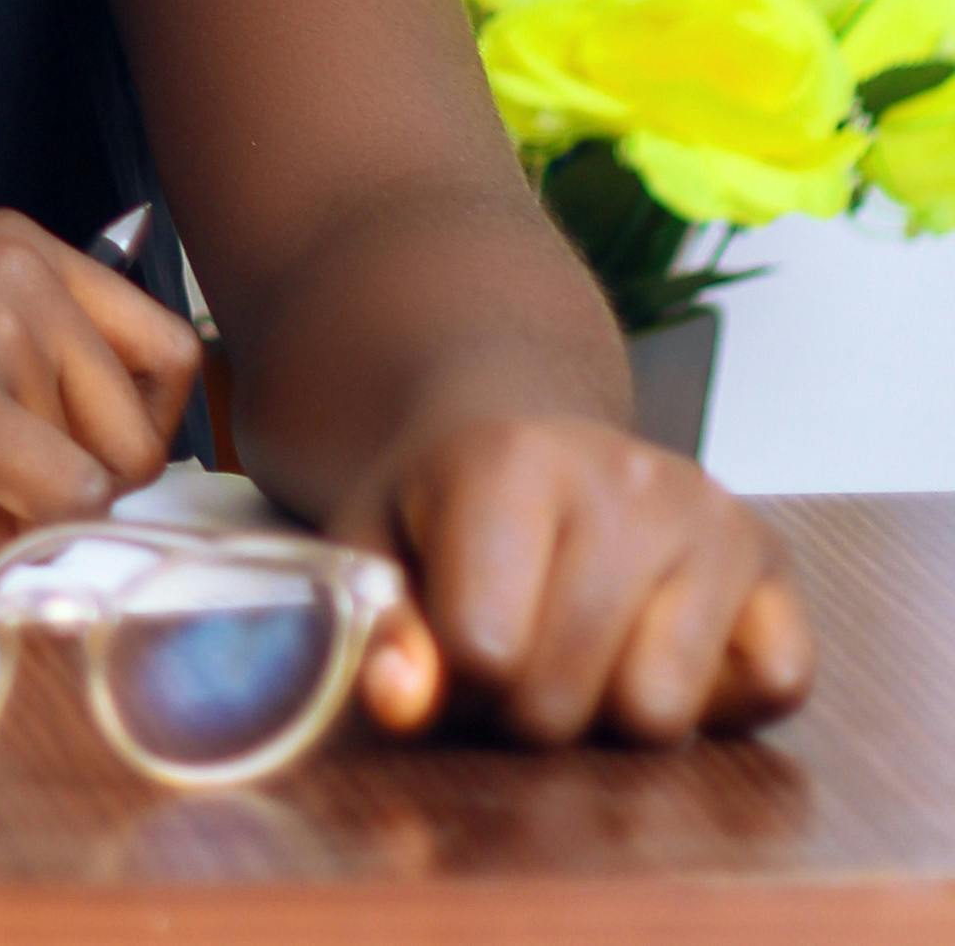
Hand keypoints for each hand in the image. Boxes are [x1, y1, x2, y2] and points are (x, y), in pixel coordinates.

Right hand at [0, 211, 200, 539]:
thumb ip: (32, 359)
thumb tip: (136, 454)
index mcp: (17, 242)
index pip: (165, 347)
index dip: (134, 429)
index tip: (70, 461)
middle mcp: (17, 267)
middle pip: (143, 425)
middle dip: (84, 485)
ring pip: (102, 476)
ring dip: (32, 511)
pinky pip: (62, 504)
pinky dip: (17, 535)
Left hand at [353, 416, 811, 745]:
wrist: (524, 433)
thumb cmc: (444, 510)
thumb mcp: (375, 548)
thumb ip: (376, 627)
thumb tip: (401, 703)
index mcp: (512, 458)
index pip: (484, 651)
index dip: (455, 683)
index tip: (450, 642)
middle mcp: (626, 475)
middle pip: (566, 698)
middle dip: (525, 711)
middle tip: (517, 652)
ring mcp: (712, 511)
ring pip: (661, 713)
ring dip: (613, 715)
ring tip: (584, 647)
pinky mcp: (774, 555)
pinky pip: (776, 686)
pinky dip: (719, 702)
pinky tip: (663, 642)